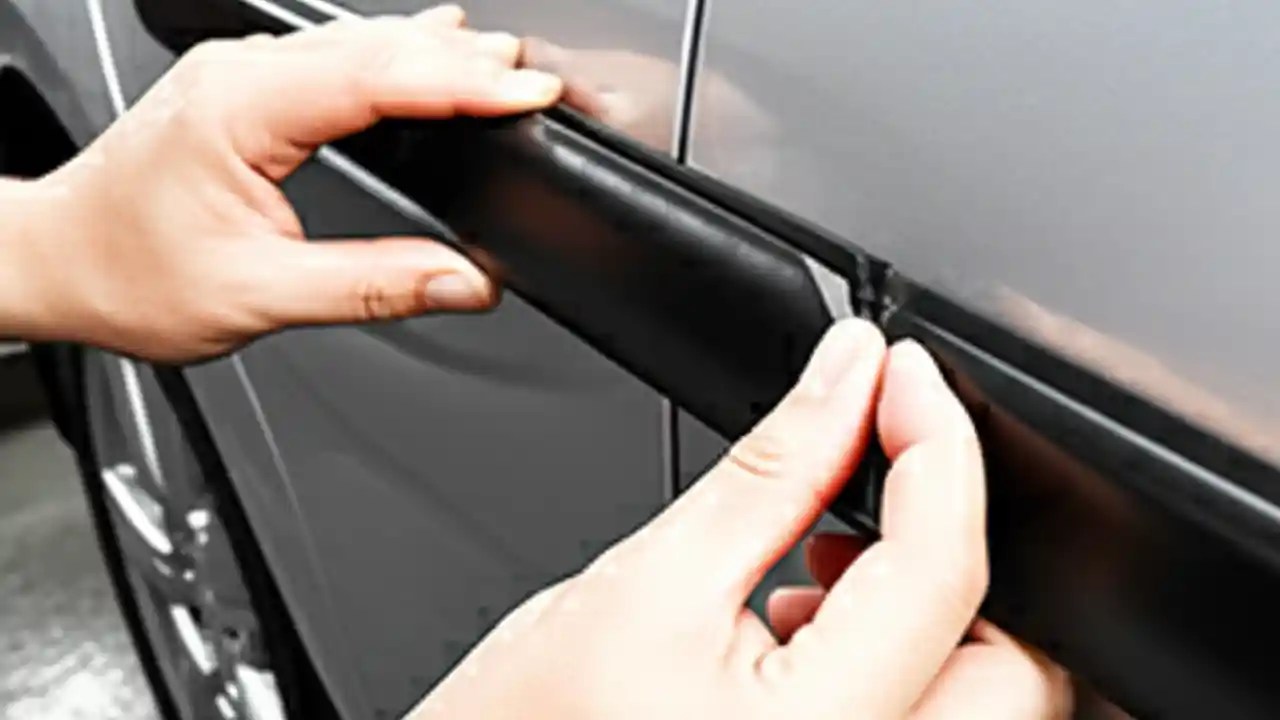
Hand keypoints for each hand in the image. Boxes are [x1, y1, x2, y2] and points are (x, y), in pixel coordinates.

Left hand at [19, 5, 560, 361]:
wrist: (56, 261)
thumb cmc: (128, 274)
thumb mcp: (256, 295)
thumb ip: (371, 286)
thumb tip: (464, 283)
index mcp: (242, 112)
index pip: (377, 78)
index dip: (461, 83)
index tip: (527, 91)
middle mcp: (240, 78)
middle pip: (374, 47)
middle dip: (462, 59)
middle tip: (534, 75)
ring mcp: (239, 77)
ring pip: (355, 44)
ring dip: (431, 51)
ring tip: (499, 61)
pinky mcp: (242, 90)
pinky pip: (331, 56)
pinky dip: (392, 57)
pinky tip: (422, 50)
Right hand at [409, 319, 1070, 718]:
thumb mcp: (647, 580)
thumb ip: (771, 472)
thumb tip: (846, 375)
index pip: (941, 567)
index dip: (935, 443)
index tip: (901, 376)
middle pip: (1012, 661)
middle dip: (953, 542)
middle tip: (874, 466)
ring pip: (987, 702)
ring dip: (933, 607)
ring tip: (821, 558)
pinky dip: (906, 660)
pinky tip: (812, 624)